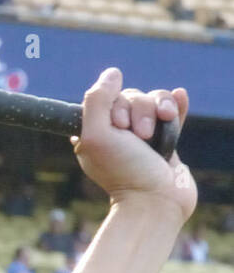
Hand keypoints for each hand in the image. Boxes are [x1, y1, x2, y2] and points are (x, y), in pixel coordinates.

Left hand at [72, 68, 195, 222]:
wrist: (156, 200)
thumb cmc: (123, 171)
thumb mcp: (96, 135)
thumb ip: (97, 101)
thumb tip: (112, 73)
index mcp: (94, 133)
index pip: (106, 98)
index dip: (115, 105)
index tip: (118, 126)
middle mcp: (116, 133)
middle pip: (132, 97)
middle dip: (139, 111)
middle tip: (139, 137)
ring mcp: (143, 136)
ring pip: (153, 101)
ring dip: (159, 109)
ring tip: (160, 128)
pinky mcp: (167, 140)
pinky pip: (172, 111)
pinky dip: (175, 104)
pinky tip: (178, 100)